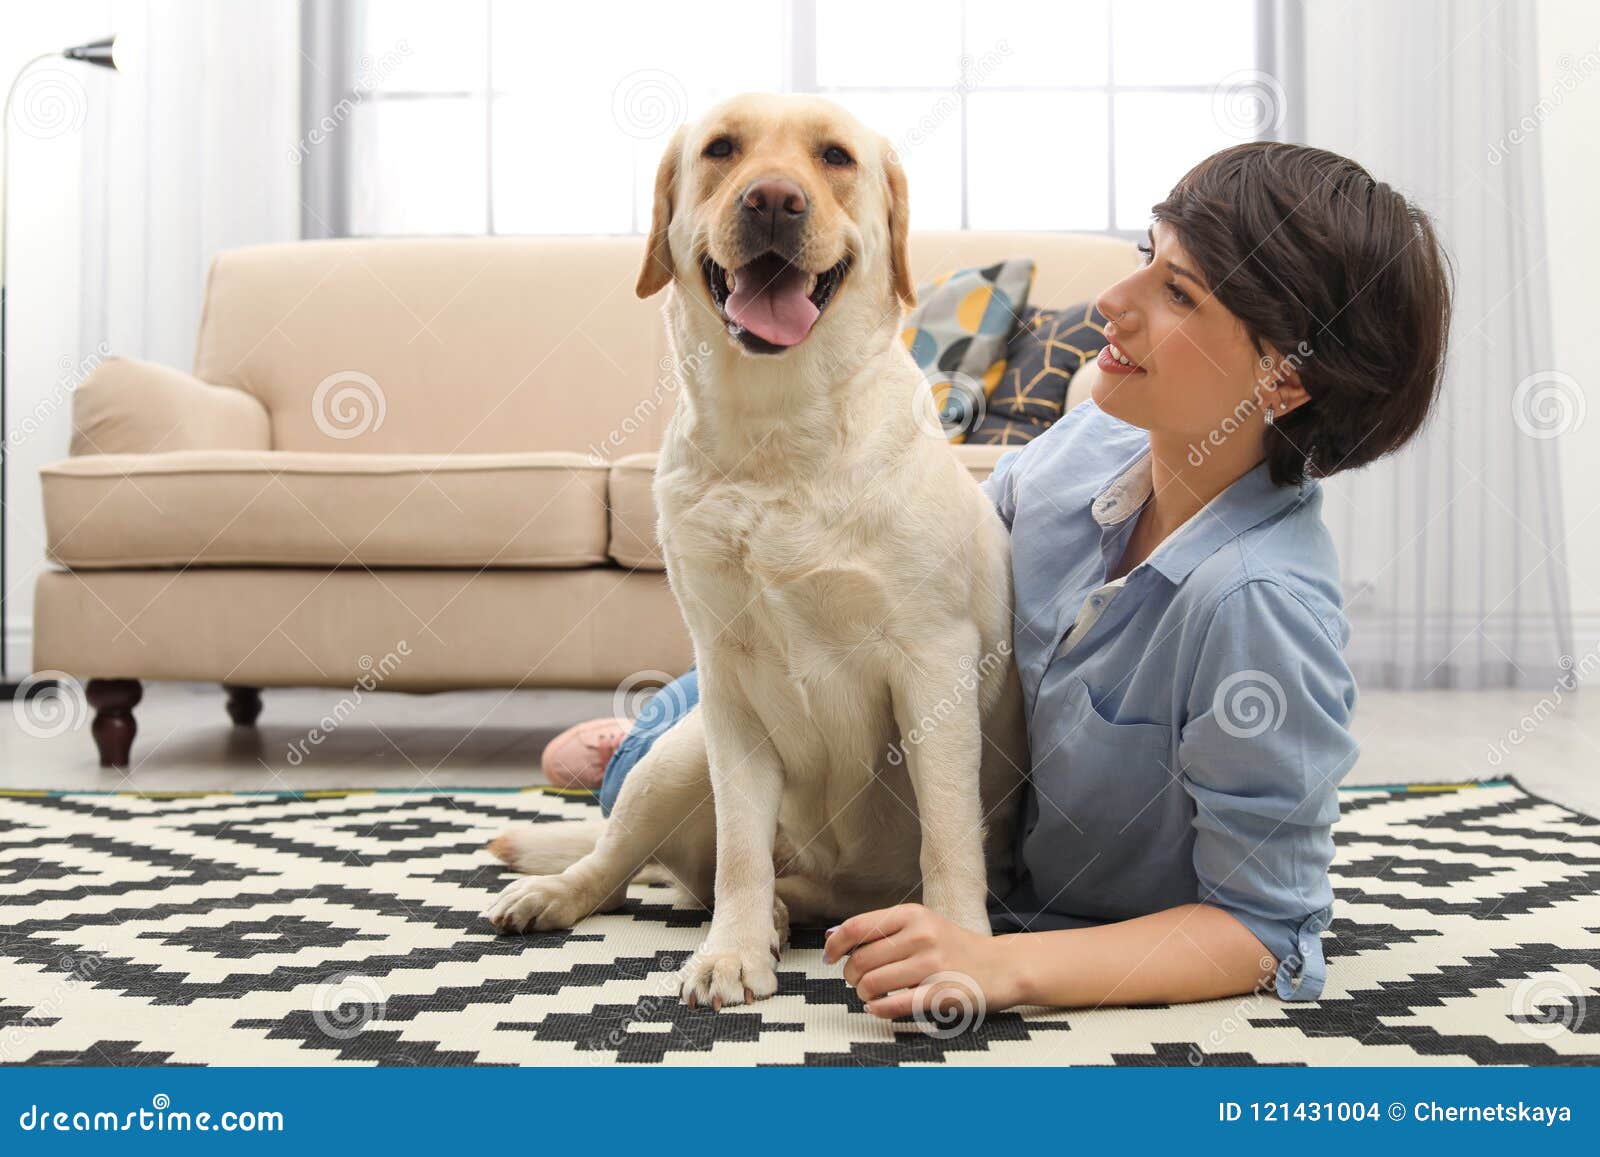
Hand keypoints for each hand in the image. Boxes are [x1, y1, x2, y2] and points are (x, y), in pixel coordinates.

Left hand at [821, 903, 1022, 1019]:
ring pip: (873, 983)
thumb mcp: (920, 924)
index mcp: (912, 914)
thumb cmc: (953, 946)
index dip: (835, 945)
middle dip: (851, 975)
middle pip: (861, 960)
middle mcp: (921, 935)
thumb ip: (880, 929)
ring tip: (870, 994)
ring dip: (864, 993)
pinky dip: (878, 1009)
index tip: (828, 957)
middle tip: (857, 981)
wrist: (1000, 966)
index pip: (856, 927)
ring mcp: (931, 965)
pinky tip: (876, 1008)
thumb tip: (832, 936)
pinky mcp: (940, 993)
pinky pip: (894, 1005)